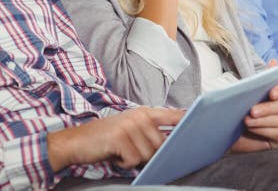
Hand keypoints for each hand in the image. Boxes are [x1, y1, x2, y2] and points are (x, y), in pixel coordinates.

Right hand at [46, 106, 183, 171]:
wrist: (76, 141)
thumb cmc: (105, 138)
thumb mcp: (129, 128)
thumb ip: (148, 131)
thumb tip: (170, 144)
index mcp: (143, 112)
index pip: (171, 115)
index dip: (186, 119)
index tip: (200, 120)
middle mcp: (139, 116)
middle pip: (161, 144)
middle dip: (149, 154)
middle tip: (131, 151)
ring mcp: (130, 125)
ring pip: (148, 154)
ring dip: (135, 160)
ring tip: (121, 152)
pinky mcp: (121, 137)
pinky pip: (134, 160)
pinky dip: (124, 164)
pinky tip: (115, 156)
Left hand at [231, 64, 277, 152]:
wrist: (225, 130)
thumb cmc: (236, 108)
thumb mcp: (243, 92)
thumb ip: (259, 78)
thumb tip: (274, 62)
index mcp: (277, 92)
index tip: (270, 93)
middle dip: (268, 108)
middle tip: (251, 111)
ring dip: (263, 121)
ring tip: (247, 121)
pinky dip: (265, 131)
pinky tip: (252, 129)